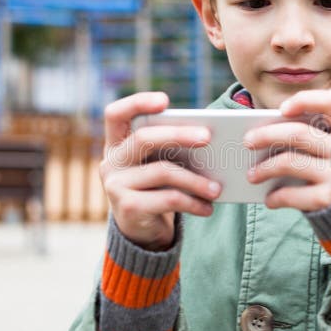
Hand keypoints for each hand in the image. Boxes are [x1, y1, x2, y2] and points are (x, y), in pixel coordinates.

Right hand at [100, 92, 220, 250]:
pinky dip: (193, 202)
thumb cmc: (156, 187)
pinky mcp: (128, 208)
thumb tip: (209, 137)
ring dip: (195, 179)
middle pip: (143, 138)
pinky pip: (168, 199)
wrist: (142, 229)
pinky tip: (208, 207)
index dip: (136, 103)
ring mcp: (115, 185)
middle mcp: (111, 161)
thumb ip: (171, 148)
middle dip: (178, 134)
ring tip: (218, 188)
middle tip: (208, 136)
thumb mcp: (159, 163)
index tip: (165, 100)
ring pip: (162, 171)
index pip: (115, 114)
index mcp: (117, 143)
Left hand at [243, 88, 330, 210]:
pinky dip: (276, 197)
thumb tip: (268, 134)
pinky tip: (269, 198)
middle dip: (267, 135)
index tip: (282, 109)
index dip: (305, 100)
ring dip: (264, 168)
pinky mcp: (330, 200)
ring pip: (289, 162)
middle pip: (299, 133)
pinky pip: (292, 194)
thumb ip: (320, 137)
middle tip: (247, 141)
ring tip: (251, 174)